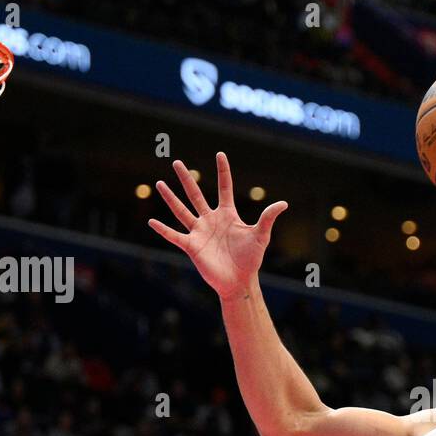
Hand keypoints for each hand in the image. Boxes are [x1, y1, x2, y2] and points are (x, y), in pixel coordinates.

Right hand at [148, 151, 286, 299]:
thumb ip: (268, 218)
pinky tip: (151, 221)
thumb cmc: (251, 259)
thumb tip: (284, 203)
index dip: (223, 171)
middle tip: (176, 162)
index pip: (224, 187)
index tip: (220, 154)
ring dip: (170, 198)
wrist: (240, 281)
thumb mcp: (261, 236)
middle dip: (187, 179)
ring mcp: (199, 232)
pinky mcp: (192, 246)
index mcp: (227, 214)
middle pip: (196, 194)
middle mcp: (210, 220)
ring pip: (181, 211)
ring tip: (159, 183)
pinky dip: (163, 229)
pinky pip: (174, 236)